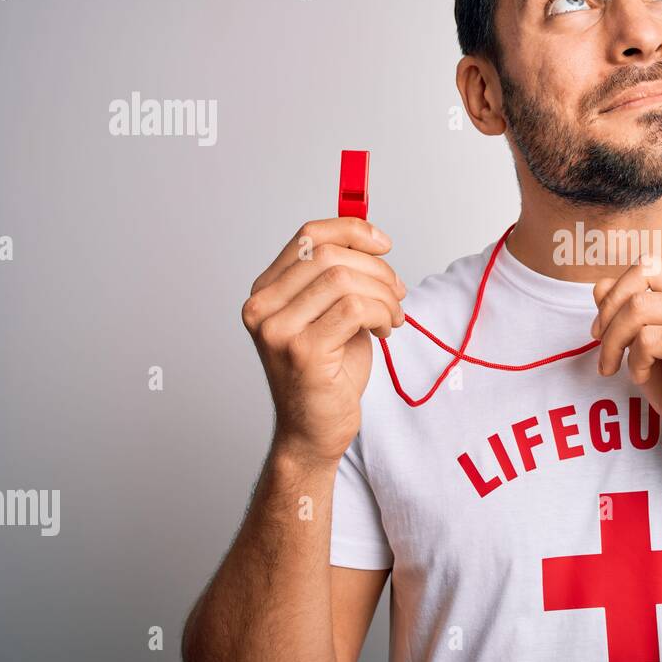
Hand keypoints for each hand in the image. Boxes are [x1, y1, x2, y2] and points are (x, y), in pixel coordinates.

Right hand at [241, 217, 407, 463]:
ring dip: (383, 295)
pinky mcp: (302, 351)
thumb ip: (341, 277)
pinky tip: (384, 331)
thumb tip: (372, 240)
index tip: (384, 244)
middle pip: (329, 254)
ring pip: (344, 280)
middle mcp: (263, 307)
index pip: (309, 235)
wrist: (315, 430)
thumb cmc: (328, 374)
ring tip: (392, 318)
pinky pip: (354, 309)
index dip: (352, 231)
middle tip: (397, 293)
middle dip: (377, 269)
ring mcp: (278, 329)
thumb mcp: (333, 314)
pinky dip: (381, 314)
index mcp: (267, 290)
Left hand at [590, 143, 661, 460]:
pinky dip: (634, 357)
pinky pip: (650, 333)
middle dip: (610, 306)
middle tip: (601, 341)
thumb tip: (602, 284)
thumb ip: (629, 306)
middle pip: (645, 267)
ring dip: (615, 338)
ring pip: (640, 302)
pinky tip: (644, 373)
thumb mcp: (645, 341)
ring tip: (614, 363)